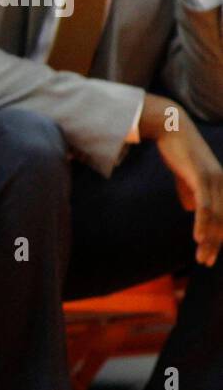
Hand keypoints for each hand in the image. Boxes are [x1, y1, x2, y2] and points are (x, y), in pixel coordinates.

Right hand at [141, 99, 222, 266]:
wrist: (171, 128)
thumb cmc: (177, 150)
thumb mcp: (185, 175)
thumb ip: (189, 192)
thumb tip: (191, 209)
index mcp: (220, 184)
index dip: (217, 237)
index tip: (209, 255)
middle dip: (215, 244)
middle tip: (205, 261)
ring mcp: (214, 180)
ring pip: (216, 218)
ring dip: (209, 240)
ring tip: (202, 257)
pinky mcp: (202, 178)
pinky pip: (205, 206)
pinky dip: (203, 224)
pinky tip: (197, 238)